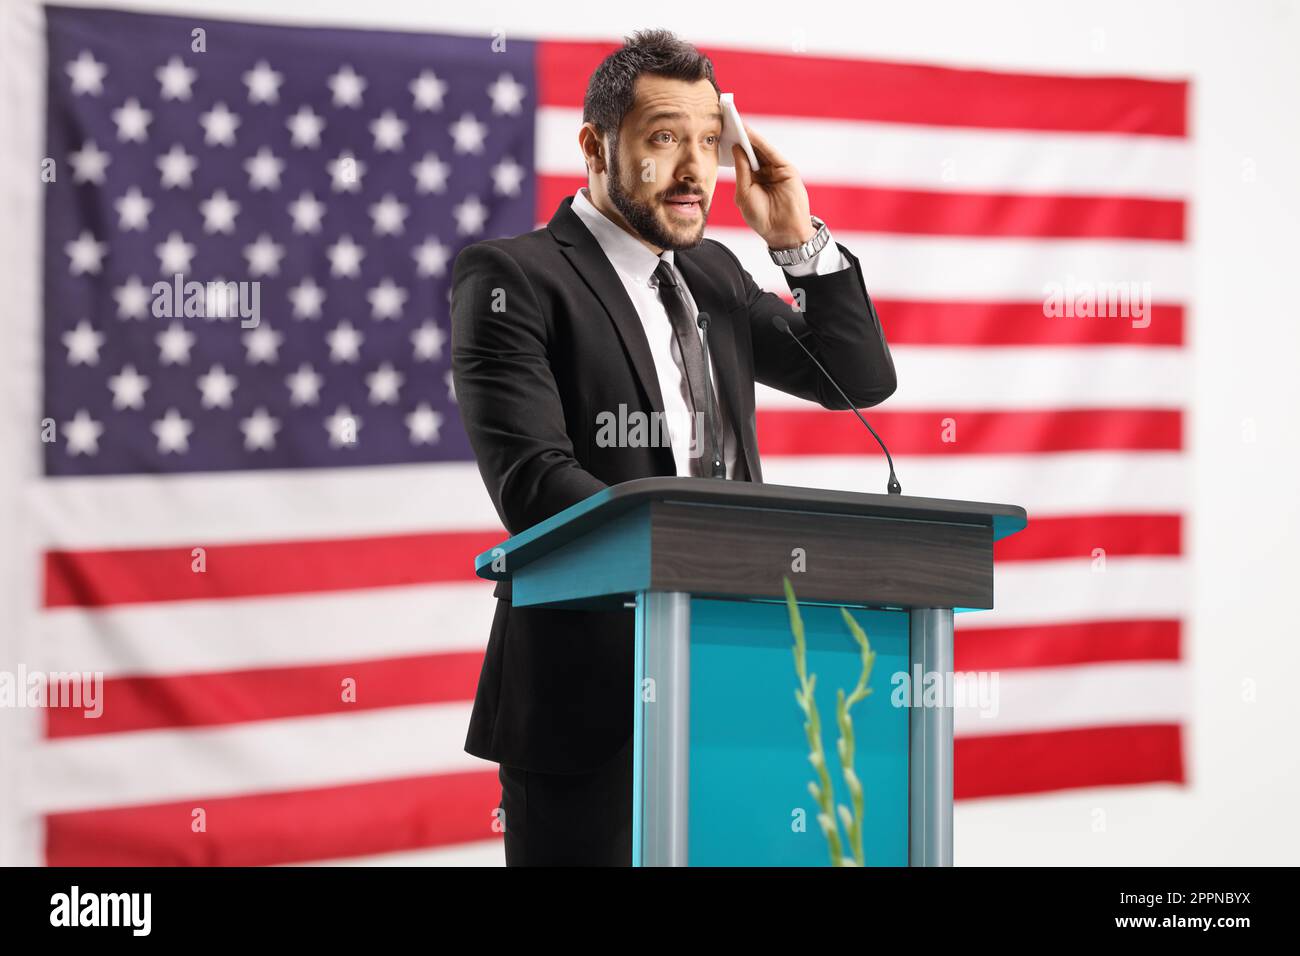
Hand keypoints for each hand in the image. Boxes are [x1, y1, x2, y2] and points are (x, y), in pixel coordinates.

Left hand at [732, 123, 814, 249]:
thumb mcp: (744, 193)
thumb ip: (742, 170)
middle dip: (740, 137)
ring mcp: (776, 170)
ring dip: (749, 136)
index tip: (721, 132)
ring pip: (761, 149)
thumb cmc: (762, 217)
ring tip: (736, 123)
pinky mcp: (786, 170)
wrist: (782, 231)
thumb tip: (737, 148)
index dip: (733, 146)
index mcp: (753, 180)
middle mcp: (764, 172)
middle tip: (727, 120)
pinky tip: (750, 134)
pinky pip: (771, 153)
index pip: (742, 158)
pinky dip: (761, 143)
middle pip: (751, 150)